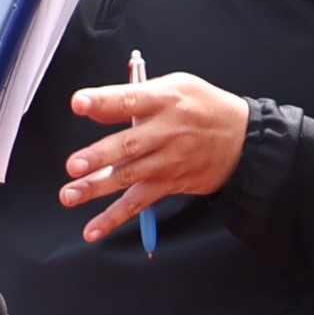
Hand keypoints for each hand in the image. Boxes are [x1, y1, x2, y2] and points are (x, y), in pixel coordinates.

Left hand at [58, 72, 249, 243]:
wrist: (243, 140)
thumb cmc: (202, 107)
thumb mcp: (175, 85)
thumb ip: (135, 94)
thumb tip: (96, 107)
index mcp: (164, 100)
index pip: (130, 99)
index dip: (104, 101)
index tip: (79, 103)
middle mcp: (166, 132)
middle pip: (129, 145)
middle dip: (100, 156)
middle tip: (74, 164)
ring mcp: (167, 161)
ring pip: (129, 176)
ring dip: (97, 187)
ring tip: (70, 194)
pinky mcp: (168, 184)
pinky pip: (138, 203)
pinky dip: (114, 218)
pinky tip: (92, 229)